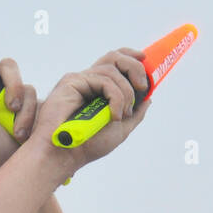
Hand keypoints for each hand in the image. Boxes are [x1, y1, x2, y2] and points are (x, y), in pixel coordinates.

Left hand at [0, 42, 37, 173]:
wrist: (18, 168)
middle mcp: (2, 90)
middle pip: (9, 68)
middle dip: (13, 85)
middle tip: (11, 107)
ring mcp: (22, 98)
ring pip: (28, 89)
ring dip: (25, 112)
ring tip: (19, 135)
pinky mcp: (40, 107)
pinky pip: (43, 103)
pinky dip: (36, 118)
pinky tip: (30, 135)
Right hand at [29, 48, 151, 172]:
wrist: (65, 155)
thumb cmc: (88, 146)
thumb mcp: (120, 130)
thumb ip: (134, 114)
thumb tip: (147, 99)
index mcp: (97, 89)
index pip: (114, 63)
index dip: (130, 57)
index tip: (145, 60)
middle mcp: (88, 81)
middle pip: (114, 57)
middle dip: (134, 67)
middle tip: (142, 86)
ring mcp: (80, 80)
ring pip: (112, 69)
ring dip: (125, 93)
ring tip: (121, 115)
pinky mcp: (73, 81)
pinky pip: (103, 80)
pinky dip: (115, 97)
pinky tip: (113, 115)